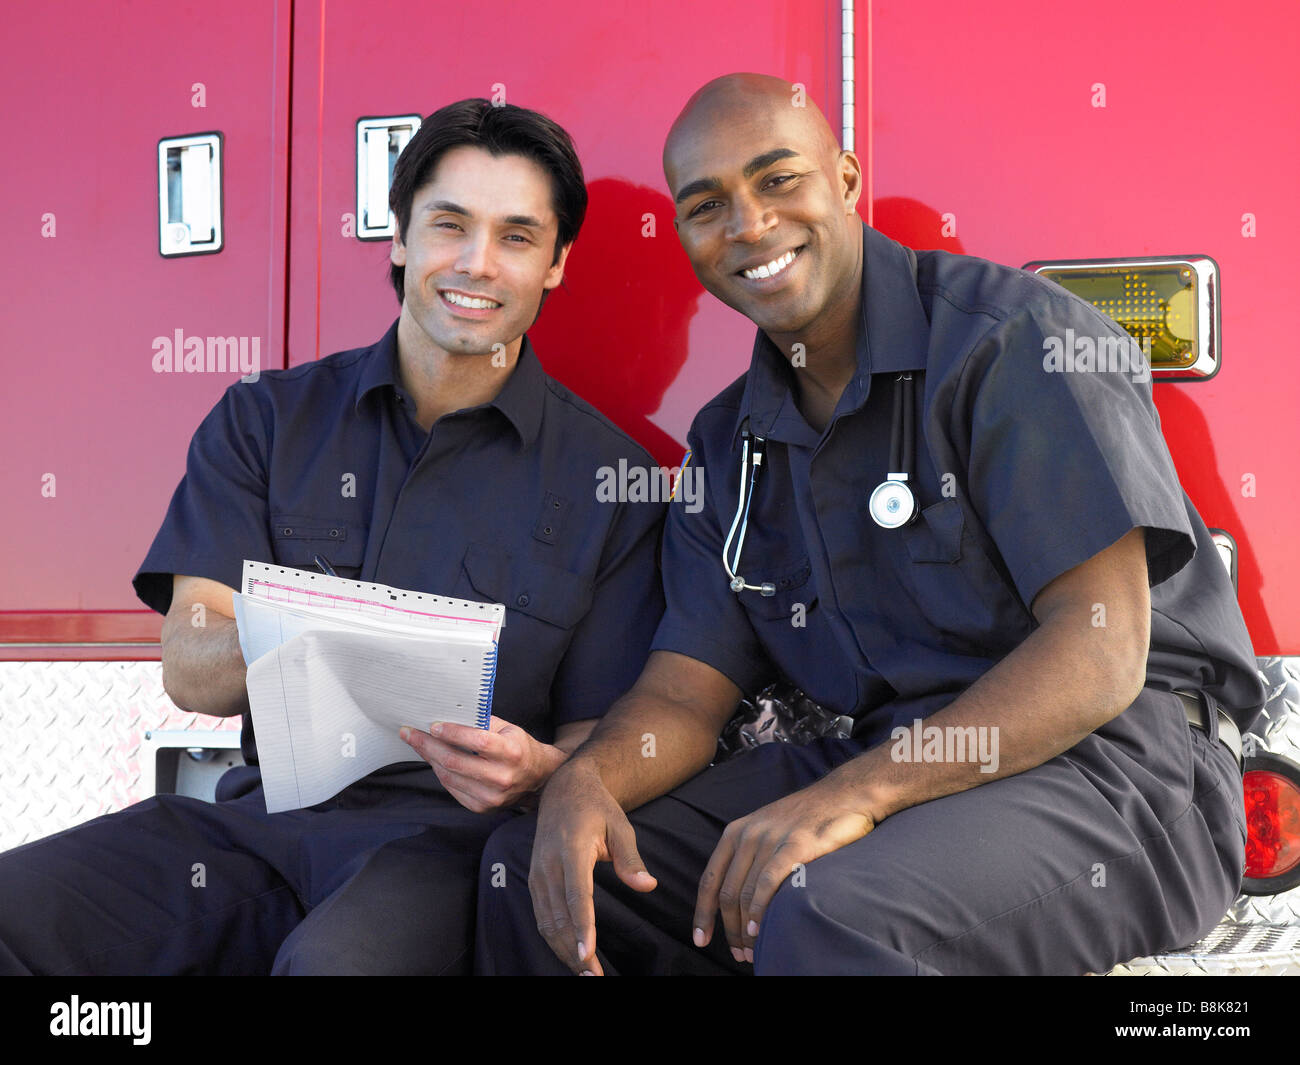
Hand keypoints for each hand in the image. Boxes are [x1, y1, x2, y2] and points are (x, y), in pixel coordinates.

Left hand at [399, 716, 564, 812]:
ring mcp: (490, 796)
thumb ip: (481, 723)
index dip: (452, 733)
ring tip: (418, 744)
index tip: (432, 725)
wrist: (538, 779)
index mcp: (511, 752)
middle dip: (428, 746)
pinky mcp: (481, 807)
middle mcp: (501, 777)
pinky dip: (440, 772)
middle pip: (455, 761)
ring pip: (449, 776)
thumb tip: (448, 715)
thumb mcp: (508, 729)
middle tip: (410, 733)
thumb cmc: (519, 748)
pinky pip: (452, 788)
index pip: (477, 742)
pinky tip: (434, 760)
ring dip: (429, 759)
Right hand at [528, 762, 657, 974]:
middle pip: (559, 916)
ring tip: (584, 973)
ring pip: (546, 921)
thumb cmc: (597, 808)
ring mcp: (537, 872)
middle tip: (594, 977)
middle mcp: (549, 863)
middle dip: (574, 950)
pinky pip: (541, 916)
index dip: (583, 926)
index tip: (588, 954)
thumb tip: (647, 885)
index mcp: (572, 848)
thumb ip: (630, 858)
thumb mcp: (620, 825)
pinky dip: (553, 939)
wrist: (563, 789)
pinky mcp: (534, 879)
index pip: (577, 894)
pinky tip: (569, 954)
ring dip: (563, 950)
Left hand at [693, 777, 874, 964]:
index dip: (702, 914)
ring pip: (746, 893)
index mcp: (735, 832)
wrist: (844, 794)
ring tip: (751, 951)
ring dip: (745, 929)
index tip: (700, 939)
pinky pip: (768, 883)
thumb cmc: (807, 818)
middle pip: (727, 893)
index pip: (710, 880)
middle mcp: (747, 835)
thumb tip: (739, 901)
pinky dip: (760, 910)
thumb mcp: (767, 830)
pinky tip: (759, 930)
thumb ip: (750, 857)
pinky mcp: (794, 845)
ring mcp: (770, 839)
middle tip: (739, 955)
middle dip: (728, 930)